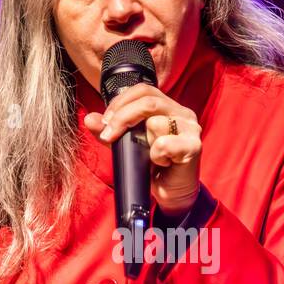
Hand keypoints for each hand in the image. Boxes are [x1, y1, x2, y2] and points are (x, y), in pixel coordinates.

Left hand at [85, 83, 201, 214]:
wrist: (172, 193)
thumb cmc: (154, 166)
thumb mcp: (128, 146)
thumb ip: (111, 130)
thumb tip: (89, 119)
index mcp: (168, 107)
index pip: (143, 90)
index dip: (121, 102)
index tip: (106, 122)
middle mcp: (182, 113)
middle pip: (147, 101)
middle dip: (122, 118)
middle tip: (109, 135)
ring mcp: (191, 128)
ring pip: (155, 123)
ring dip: (145, 144)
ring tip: (150, 156)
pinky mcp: (194, 146)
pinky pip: (164, 144)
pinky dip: (156, 156)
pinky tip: (162, 163)